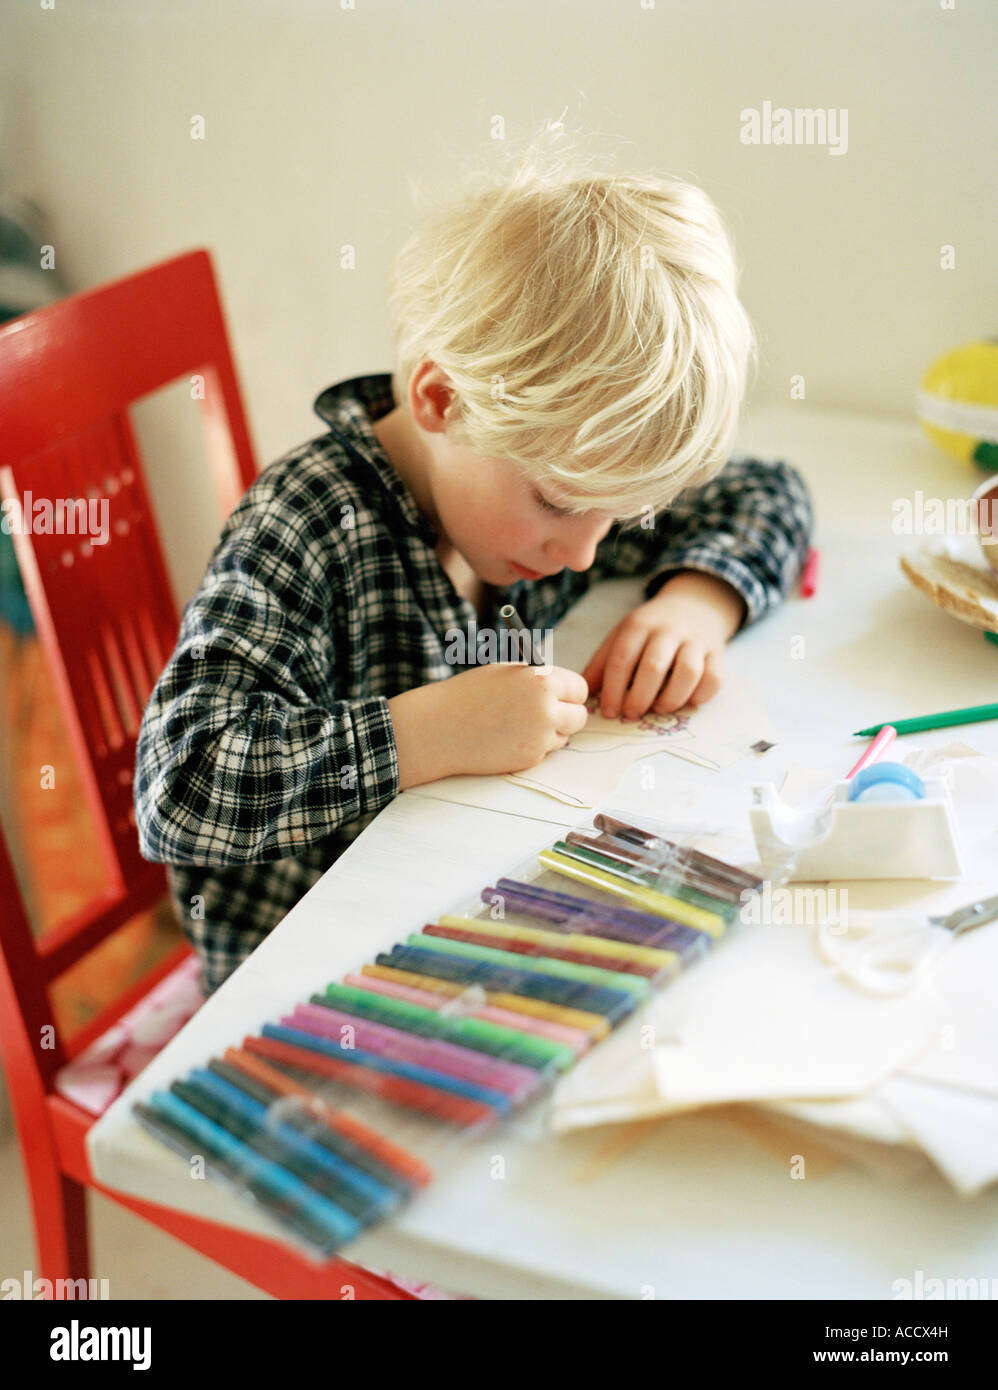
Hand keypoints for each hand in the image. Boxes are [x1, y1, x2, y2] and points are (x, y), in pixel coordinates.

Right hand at [388, 661, 588, 786]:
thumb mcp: (506, 673)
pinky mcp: (531, 758)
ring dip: (550, 732)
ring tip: (519, 724)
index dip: (570, 692)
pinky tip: (507, 738)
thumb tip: (566, 690)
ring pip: (564, 736)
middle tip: (548, 714)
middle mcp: (546, 708)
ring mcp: (540, 736)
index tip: (563, 696)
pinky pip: (545, 752)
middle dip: (567, 715)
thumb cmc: (469, 695)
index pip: (579, 688)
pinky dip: (533, 747)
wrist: (440, 728)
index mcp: (542, 680)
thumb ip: (539, 679)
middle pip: (580, 716)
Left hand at [582, 571, 745, 719]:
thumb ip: (602, 662)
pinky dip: (700, 696)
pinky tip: (686, 701)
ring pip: (688, 673)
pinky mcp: (717, 653)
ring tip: (658, 708)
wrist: (695, 604)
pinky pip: (713, 679)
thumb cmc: (651, 628)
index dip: (613, 690)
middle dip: (639, 698)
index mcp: (639, 625)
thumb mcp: (622, 634)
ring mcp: (695, 641)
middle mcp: (668, 631)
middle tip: (630, 715)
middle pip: (653, 668)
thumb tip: (585, 692)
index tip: (609, 711)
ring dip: (671, 699)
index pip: (622, 659)